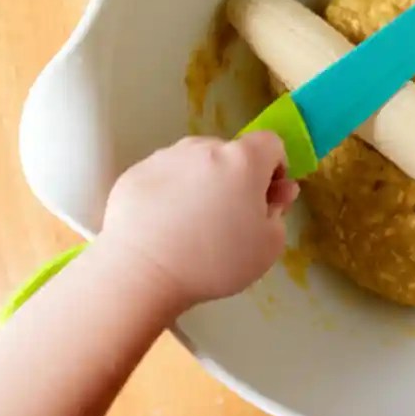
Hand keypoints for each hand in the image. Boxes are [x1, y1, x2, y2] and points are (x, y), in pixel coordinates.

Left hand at [99, 132, 298, 308]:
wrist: (143, 272)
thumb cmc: (216, 260)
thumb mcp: (269, 246)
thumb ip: (278, 211)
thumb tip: (276, 191)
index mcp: (243, 159)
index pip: (271, 143)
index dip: (275, 169)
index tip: (267, 198)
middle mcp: (204, 147)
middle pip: (230, 154)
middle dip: (237, 179)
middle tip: (229, 220)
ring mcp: (165, 157)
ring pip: (196, 165)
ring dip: (203, 184)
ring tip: (192, 226)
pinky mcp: (136, 172)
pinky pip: (165, 178)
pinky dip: (170, 194)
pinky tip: (164, 227)